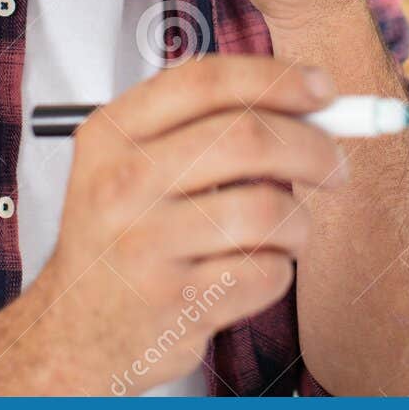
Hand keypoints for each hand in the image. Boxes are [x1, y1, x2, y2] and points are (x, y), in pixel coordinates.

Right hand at [28, 55, 346, 394]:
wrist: (72, 331)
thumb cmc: (127, 233)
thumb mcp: (134, 162)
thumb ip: (207, 123)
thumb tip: (312, 100)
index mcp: (112, 133)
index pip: (207, 82)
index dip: (278, 78)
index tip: (324, 91)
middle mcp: (122, 182)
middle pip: (249, 138)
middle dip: (313, 148)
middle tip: (336, 168)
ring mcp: (145, 244)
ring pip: (270, 209)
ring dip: (299, 222)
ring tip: (288, 232)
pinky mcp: (174, 302)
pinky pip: (266, 272)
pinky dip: (278, 270)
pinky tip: (252, 270)